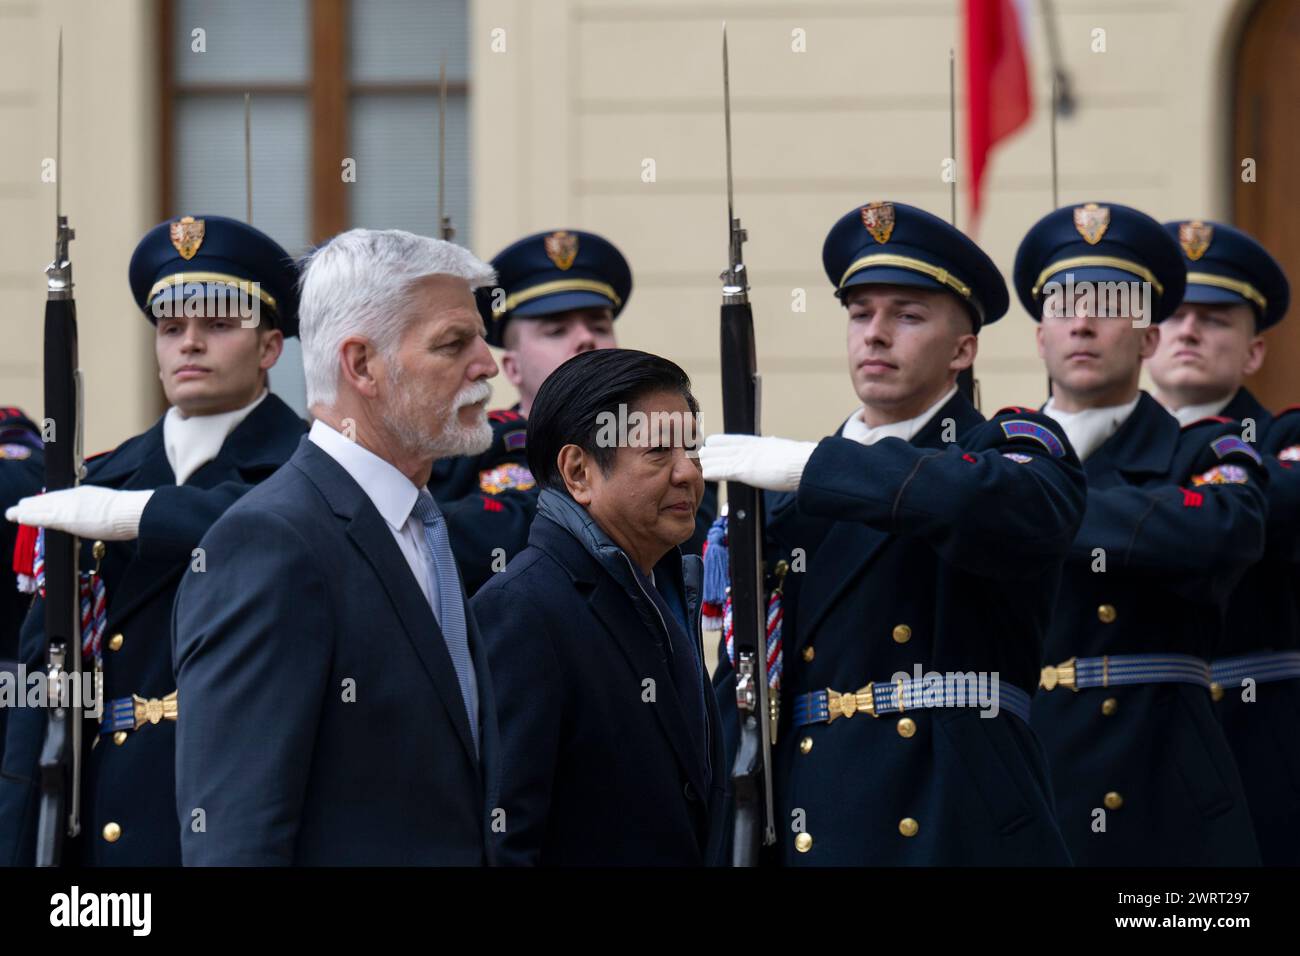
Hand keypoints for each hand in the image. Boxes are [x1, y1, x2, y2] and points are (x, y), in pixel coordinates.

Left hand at [5, 486, 153, 540]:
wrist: (130, 512)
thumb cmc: (129, 513)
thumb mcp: (113, 507)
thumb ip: (101, 511)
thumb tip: (101, 518)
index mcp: (86, 494)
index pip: (62, 497)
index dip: (48, 501)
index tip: (39, 503)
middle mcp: (74, 496)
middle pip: (48, 499)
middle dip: (33, 504)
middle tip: (19, 507)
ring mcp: (68, 506)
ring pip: (41, 506)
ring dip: (26, 510)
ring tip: (12, 512)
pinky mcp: (64, 517)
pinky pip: (41, 516)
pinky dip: (29, 516)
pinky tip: (19, 517)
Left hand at [699, 434, 816, 491]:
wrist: (804, 464)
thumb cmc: (796, 460)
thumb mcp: (777, 450)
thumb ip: (769, 449)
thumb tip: (772, 444)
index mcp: (750, 442)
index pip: (720, 441)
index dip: (709, 448)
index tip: (699, 455)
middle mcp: (744, 447)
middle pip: (712, 448)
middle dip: (700, 456)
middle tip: (687, 463)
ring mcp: (743, 458)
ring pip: (713, 458)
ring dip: (702, 465)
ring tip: (689, 471)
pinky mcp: (745, 469)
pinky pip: (721, 470)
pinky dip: (710, 472)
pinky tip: (702, 475)